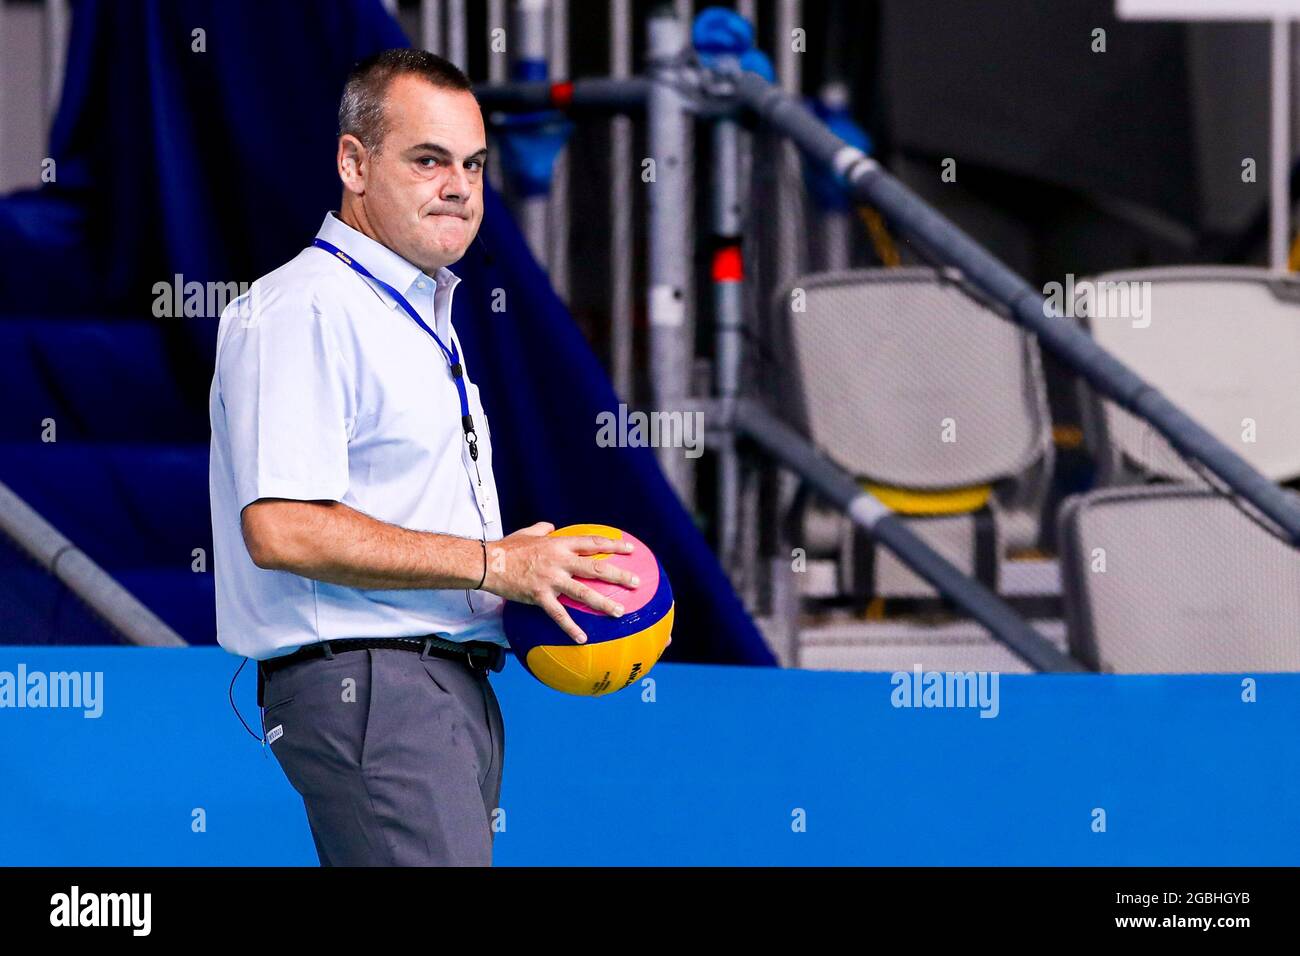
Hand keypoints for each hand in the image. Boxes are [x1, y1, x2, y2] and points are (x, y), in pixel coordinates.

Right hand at [483, 521, 641, 643]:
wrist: (488, 563)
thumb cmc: (507, 548)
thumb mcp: (527, 533)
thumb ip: (543, 529)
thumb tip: (551, 526)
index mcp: (559, 544)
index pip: (592, 543)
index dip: (613, 545)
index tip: (631, 549)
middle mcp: (559, 561)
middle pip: (596, 568)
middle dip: (619, 575)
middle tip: (636, 583)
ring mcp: (551, 580)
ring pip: (583, 592)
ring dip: (603, 603)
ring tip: (620, 612)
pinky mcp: (539, 596)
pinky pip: (559, 614)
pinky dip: (571, 627)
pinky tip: (583, 638)